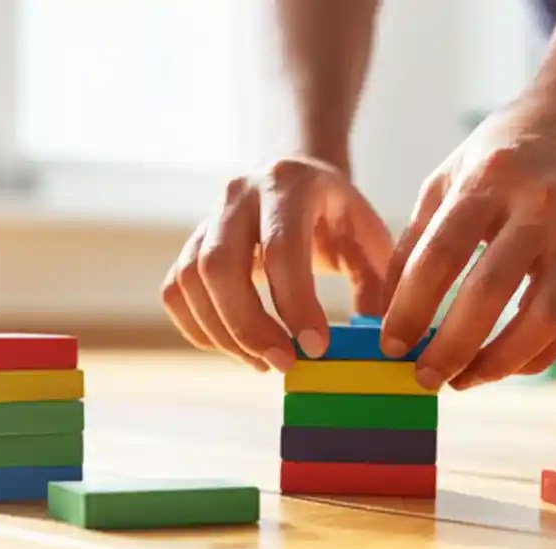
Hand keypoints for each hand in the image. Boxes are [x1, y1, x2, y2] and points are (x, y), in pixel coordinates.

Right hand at [161, 157, 393, 372]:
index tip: (316, 348)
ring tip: (262, 361)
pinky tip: (235, 348)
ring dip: (223, 334)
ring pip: (191, 282)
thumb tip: (379, 343)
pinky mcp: (188, 245)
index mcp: (288, 184)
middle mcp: (237, 195)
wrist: (294, 179)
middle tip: (283, 363)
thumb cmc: (335, 215)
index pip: (282, 248)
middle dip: (248, 326)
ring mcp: (206, 219)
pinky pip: (176, 292)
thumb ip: (378, 284)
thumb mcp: (367, 236)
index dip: (295, 303)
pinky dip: (199, 329)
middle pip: (220, 266)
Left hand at [380, 88, 555, 390]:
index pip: (441, 256)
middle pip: (490, 292)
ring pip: (541, 319)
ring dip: (497, 363)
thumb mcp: (447, 176)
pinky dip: (534, 356)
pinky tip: (500, 367)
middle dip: (451, 347)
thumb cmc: (504, 149)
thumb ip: (416, 240)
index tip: (390, 344)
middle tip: (422, 377)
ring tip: (460, 381)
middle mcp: (539, 209)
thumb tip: (387, 311)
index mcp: (489, 181)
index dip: (411, 308)